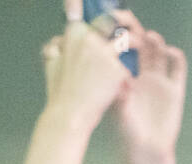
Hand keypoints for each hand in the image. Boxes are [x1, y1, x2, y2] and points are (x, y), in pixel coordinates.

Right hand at [43, 1, 143, 128]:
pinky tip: (127, 87)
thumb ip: (56, 47)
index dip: (102, 23)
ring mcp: (105, 53)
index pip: (92, 19)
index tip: (109, 26)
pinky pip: (128, 69)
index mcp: (74, 33)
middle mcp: (90, 38)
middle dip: (122, 22)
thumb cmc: (59, 93)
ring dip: (136, 42)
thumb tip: (59, 40)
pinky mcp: (118, 70)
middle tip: (129, 31)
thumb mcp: (51, 63)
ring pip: (128, 39)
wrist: (69, 116)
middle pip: (112, 21)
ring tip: (140, 48)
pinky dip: (128, 77)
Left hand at [117, 29, 186, 159]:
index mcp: (127, 80)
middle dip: (141, 37)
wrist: (148, 150)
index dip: (124, 43)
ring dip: (156, 42)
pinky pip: (178, 68)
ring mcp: (160, 82)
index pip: (126, 55)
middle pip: (144, 49)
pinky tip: (170, 51)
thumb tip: (124, 81)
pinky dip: (176, 56)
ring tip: (152, 37)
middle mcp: (144, 78)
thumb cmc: (129, 134)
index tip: (121, 35)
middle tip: (137, 30)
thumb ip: (121, 98)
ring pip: (159, 54)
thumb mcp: (120, 114)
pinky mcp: (175, 90)